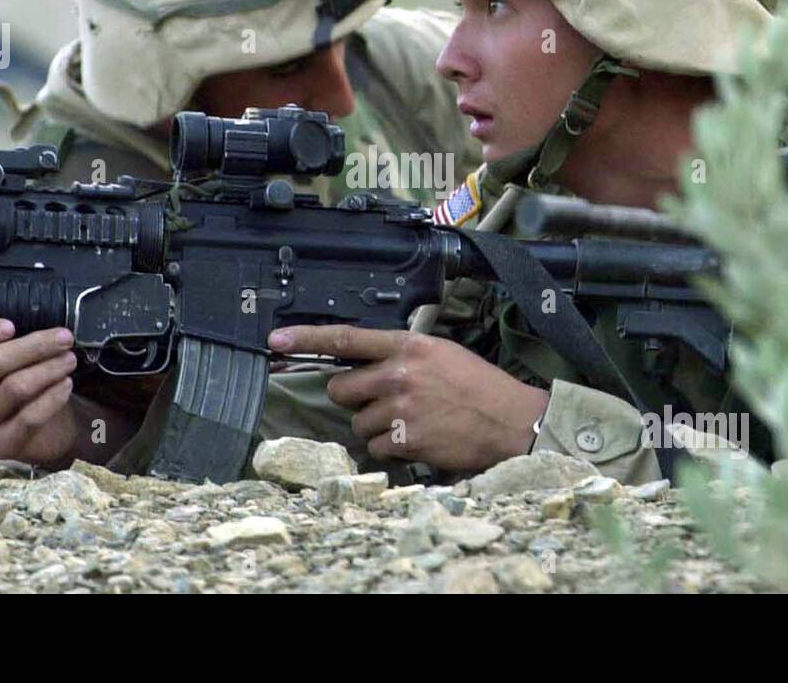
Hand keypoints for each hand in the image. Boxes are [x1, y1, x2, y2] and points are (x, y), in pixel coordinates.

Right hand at [0, 319, 103, 467]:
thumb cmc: (25, 382)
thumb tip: (37, 314)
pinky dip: (52, 396)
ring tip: (69, 359)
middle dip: (35, 345)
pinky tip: (66, 383)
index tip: (11, 325)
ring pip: (15, 387)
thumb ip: (11, 340)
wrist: (47, 428)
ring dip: (49, 368)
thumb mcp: (14, 358)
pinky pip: (29, 416)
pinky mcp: (0, 446)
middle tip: (64, 337)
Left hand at [268, 325, 549, 471]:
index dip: (306, 338)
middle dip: (354, 398)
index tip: (275, 339)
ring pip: (358, 423)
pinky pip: (376, 447)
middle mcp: (400, 374)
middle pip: (341, 388)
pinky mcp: (407, 440)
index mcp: (408, 346)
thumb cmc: (479, 387)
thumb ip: (402, 355)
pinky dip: (392, 449)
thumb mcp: (441, 354)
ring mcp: (402, 408)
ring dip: (377, 427)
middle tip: (383, 401)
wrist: (512, 421)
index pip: (346, 338)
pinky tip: (418, 440)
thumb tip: (364, 364)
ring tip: (412, 422)